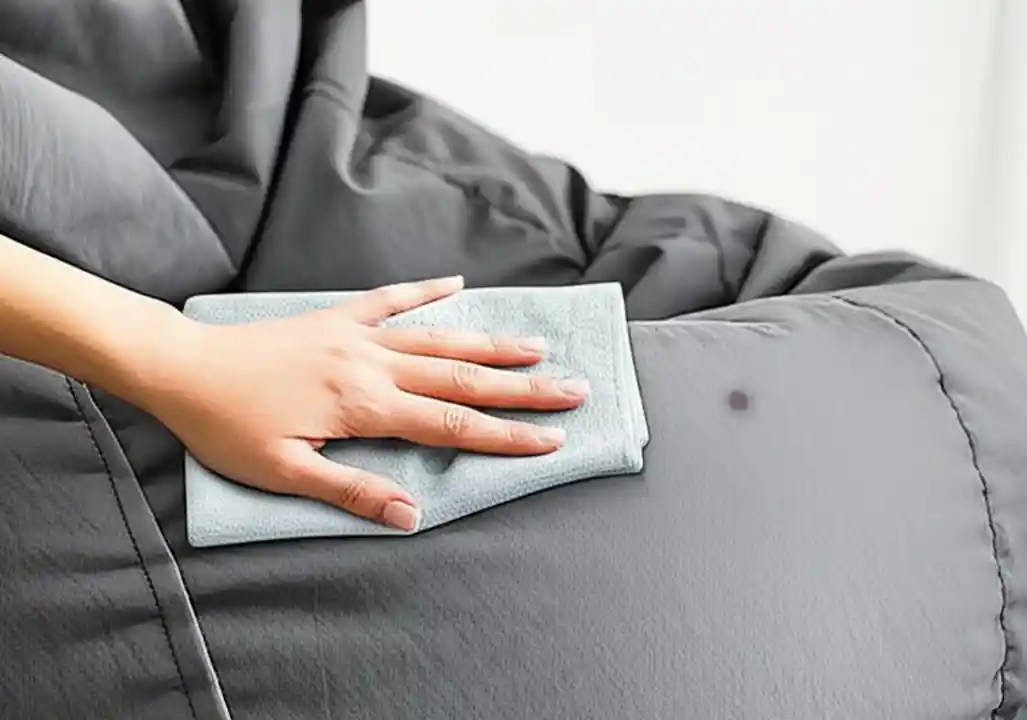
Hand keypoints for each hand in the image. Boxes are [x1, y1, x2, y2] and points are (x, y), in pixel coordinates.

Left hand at [139, 276, 587, 530]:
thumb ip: (352, 490)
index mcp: (365, 405)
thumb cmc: (227, 427)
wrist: (180, 366)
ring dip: (493, 343)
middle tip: (575, 388)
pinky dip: (428, 292)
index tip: (554, 440)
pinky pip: (391, 300)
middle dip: (524, 385)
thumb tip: (414, 513)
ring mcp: (357, 335)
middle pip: (463, 377)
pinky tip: (459, 286)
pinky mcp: (336, 318)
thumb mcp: (283, 472)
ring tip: (540, 344)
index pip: (453, 422)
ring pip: (440, 338)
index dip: (507, 434)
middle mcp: (373, 363)